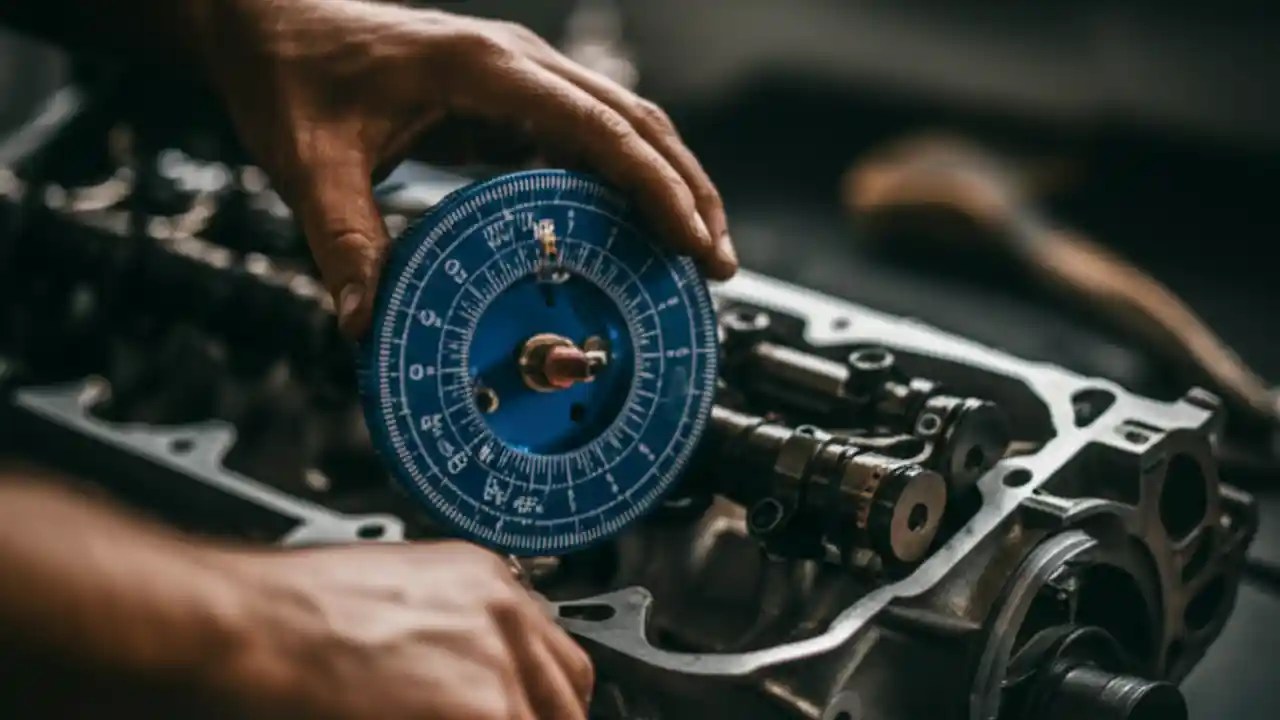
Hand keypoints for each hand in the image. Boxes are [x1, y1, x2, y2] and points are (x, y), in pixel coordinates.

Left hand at [196, 0, 737, 337]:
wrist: (270, 22)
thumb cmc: (293, 73)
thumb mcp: (310, 161)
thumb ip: (343, 239)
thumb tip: (364, 319)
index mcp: (486, 69)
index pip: (600, 127)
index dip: (656, 186)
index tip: (692, 240)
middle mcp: (518, 64)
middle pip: (637, 122)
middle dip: (687, 190)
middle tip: (717, 263)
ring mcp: (519, 78)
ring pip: (623, 125)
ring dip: (666, 182)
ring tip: (695, 251)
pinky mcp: (508, 99)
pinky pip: (586, 137)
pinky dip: (623, 181)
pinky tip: (632, 228)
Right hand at [221, 541, 592, 719]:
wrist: (253, 625)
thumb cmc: (295, 608)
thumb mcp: (400, 593)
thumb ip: (455, 633)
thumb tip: (461, 675)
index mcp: (490, 581)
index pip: (553, 653)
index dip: (541, 695)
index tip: (530, 711)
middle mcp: (506, 615)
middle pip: (568, 692)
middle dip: (545, 717)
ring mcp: (500, 666)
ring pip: (550, 719)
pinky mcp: (484, 711)